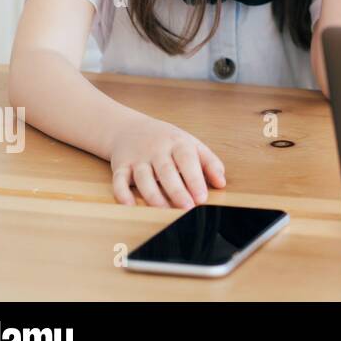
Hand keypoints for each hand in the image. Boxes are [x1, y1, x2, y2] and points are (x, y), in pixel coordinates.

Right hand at [109, 116, 226, 207]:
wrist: (130, 129)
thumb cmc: (167, 141)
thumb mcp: (191, 144)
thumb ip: (209, 162)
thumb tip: (222, 182)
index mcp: (177, 143)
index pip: (187, 160)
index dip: (195, 179)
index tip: (202, 197)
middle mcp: (156, 150)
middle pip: (166, 171)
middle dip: (177, 190)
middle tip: (187, 208)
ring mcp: (137, 158)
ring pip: (143, 178)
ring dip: (154, 196)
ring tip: (165, 211)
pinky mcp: (120, 166)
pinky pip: (118, 181)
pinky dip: (122, 193)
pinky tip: (130, 206)